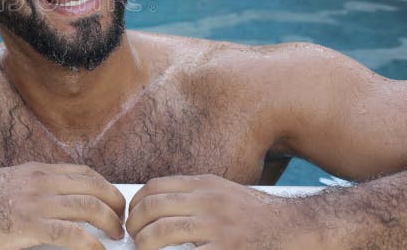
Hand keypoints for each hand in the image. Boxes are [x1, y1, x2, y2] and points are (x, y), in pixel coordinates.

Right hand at [0, 162, 125, 249]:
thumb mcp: (12, 184)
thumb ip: (36, 190)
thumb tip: (58, 203)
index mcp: (38, 172)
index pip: (85, 173)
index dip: (106, 187)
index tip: (115, 202)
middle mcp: (42, 182)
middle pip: (94, 188)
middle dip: (116, 205)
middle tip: (122, 222)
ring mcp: (37, 203)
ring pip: (89, 208)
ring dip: (109, 224)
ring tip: (115, 237)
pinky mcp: (30, 226)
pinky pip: (72, 234)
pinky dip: (91, 244)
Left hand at [126, 174, 316, 248]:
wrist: (297, 227)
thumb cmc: (258, 214)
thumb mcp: (224, 192)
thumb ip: (194, 196)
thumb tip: (158, 206)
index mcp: (204, 184)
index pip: (154, 187)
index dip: (136, 203)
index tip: (131, 216)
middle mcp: (207, 201)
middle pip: (153, 208)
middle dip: (134, 226)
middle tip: (132, 238)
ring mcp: (217, 227)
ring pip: (161, 232)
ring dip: (144, 245)